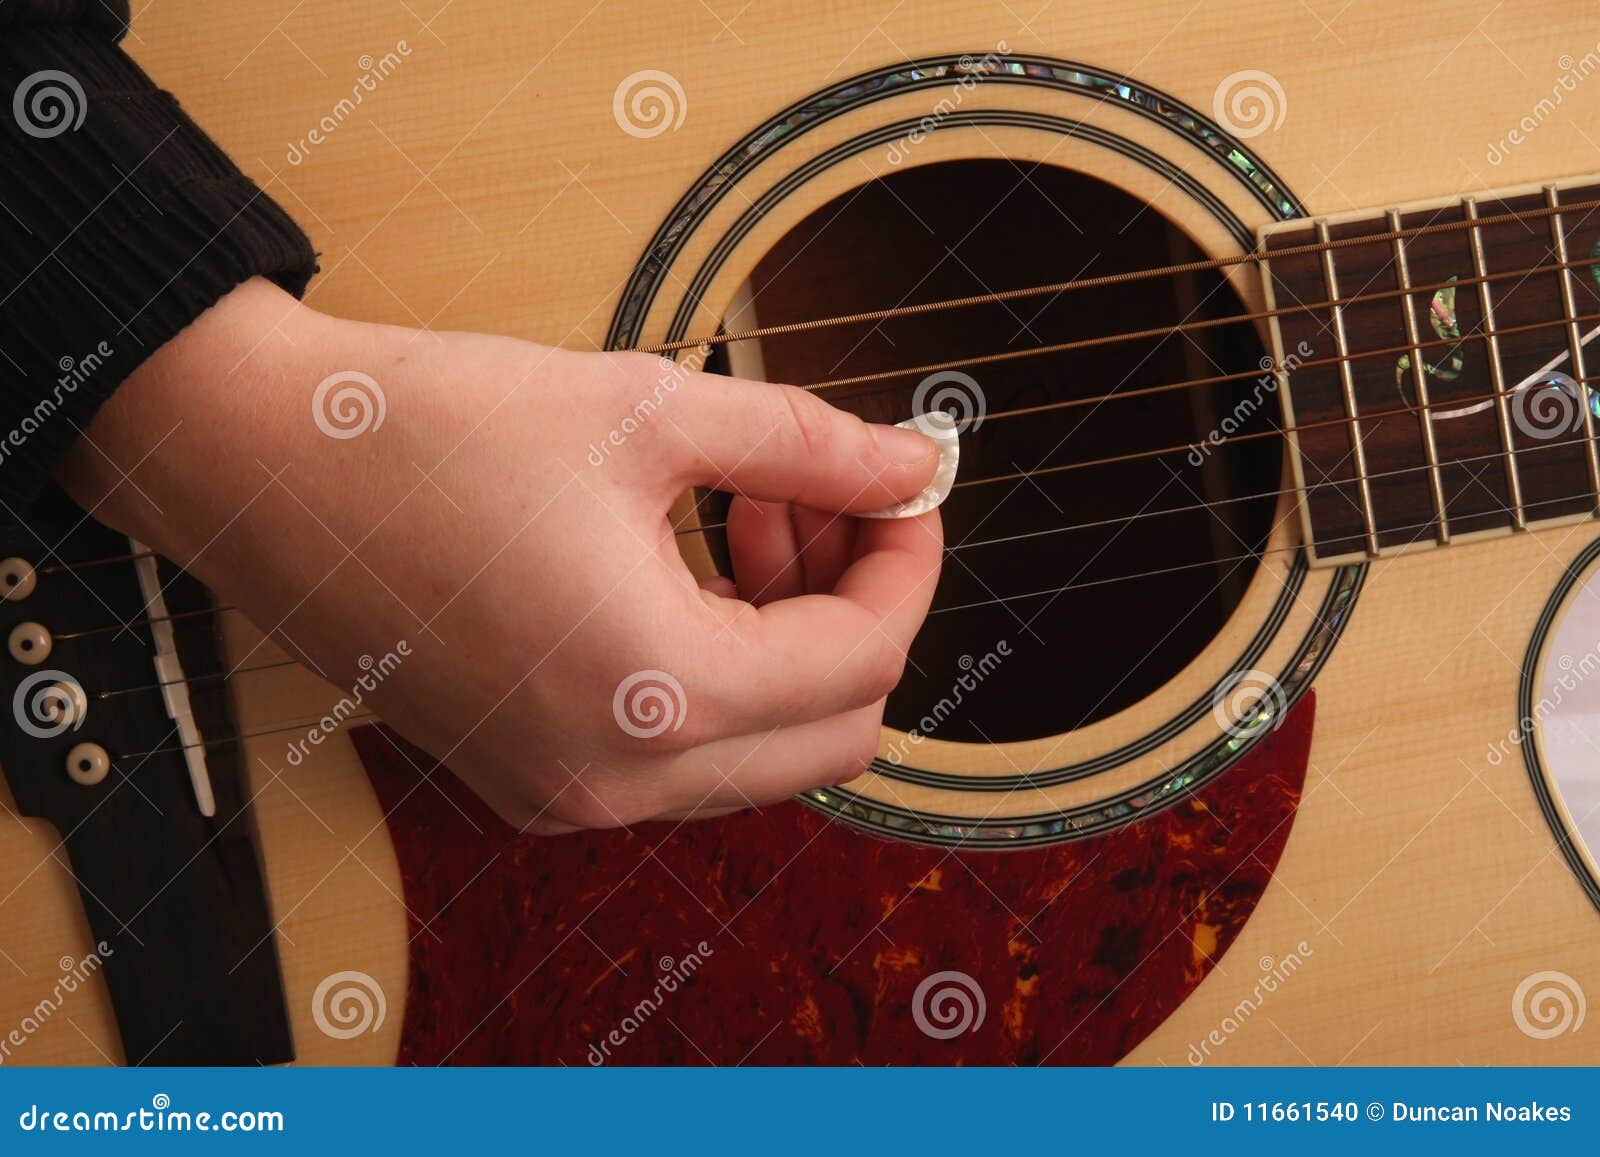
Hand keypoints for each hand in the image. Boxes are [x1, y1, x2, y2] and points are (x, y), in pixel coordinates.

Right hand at [56, 278, 943, 830]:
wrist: (258, 464)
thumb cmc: (427, 430)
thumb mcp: (649, 411)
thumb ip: (809, 445)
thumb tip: (910, 467)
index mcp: (655, 693)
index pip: (862, 659)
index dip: (906, 563)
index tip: (902, 491)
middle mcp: (615, 778)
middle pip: (832, 732)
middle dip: (856, 608)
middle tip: (824, 500)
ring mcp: (568, 794)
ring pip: (762, 751)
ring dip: (788, 640)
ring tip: (747, 516)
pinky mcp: (532, 779)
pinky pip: (682, 755)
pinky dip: (719, 672)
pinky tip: (685, 568)